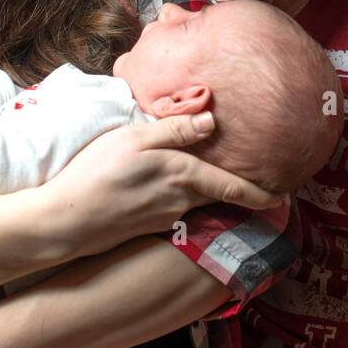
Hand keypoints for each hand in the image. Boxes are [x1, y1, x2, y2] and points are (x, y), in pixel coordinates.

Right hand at [36, 111, 287, 257]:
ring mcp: (164, 218)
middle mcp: (181, 202)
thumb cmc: (97, 173)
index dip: (259, 194)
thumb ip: (175, 130)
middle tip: (258, 186)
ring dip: (208, 194)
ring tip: (213, 179)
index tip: (281, 197)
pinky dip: (182, 199)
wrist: (66, 221)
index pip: (233, 187)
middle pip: (218, 196)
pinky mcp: (147, 226)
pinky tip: (168, 189)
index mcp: (183, 176)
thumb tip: (212, 121)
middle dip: (239, 193)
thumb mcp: (135, 139)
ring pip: (196, 202)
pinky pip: (176, 209)